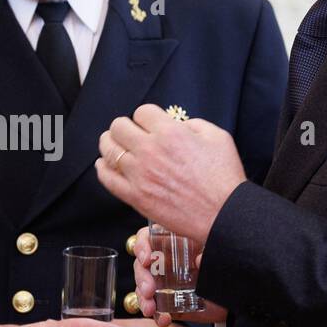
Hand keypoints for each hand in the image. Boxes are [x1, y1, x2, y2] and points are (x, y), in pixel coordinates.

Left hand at [96, 104, 245, 245]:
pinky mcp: (135, 196)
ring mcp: (140, 174)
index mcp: (170, 133)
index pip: (142, 112)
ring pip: (109, 150)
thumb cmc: (224, 178)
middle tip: (127, 132)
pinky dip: (102, 169)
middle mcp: (150, 151)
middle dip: (123, 126)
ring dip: (109, 144)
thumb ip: (193, 124)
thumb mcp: (217, 137)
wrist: (223, 214)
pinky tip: (104, 165)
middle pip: (118, 127)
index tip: (148, 123)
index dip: (145, 116)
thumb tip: (176, 125)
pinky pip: (107, 179)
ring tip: (112, 144)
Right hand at [130, 225, 228, 326]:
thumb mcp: (218, 254)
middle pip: (142, 265)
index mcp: (175, 244)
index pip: (148, 238)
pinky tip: (164, 320)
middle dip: (141, 278)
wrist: (239, 300)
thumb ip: (209, 252)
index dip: (142, 246)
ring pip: (143, 287)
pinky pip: (156, 308)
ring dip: (143, 299)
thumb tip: (198, 260)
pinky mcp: (170, 303)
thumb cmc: (228, 270)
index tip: (147, 259)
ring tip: (151, 309)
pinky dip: (157, 316)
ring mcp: (166, 283)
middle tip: (149, 290)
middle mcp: (166, 262)